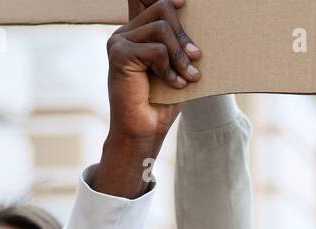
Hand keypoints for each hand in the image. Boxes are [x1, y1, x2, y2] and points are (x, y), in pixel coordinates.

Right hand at [95, 0, 201, 196]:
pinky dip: (169, 68)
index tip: (185, 2)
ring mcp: (119, 41)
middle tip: (196, 58)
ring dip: (181, 55)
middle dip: (184, 34)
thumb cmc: (163, 100)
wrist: (145, 129)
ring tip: (188, 77)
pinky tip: (172, 84)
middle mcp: (126, 32)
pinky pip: (156, 50)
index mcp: (138, 32)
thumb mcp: (177, 67)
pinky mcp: (118, 54)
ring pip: (162, 28)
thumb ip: (180, 43)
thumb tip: (196, 21)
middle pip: (162, 7)